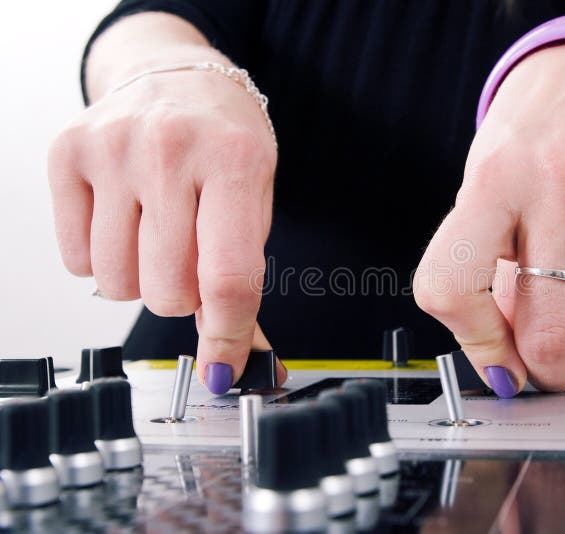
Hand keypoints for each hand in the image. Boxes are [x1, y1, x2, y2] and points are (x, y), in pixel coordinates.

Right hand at [48, 67, 279, 392]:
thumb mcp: (256, 201)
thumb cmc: (225, 144)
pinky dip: (101, 260)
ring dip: (141, 280)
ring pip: (115, 283)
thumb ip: (245, 279)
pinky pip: (75, 259)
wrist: (179, 77)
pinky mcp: (67, 153)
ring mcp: (112, 149)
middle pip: (166, 289)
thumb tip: (233, 359)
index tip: (223, 366)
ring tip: (157, 238)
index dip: (226, 336)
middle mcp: (170, 150)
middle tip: (191, 263)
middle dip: (184, 297)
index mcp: (235, 161)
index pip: (227, 277)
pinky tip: (124, 224)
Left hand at [414, 42, 564, 393]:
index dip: (475, 345)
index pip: (453, 287)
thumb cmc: (530, 139)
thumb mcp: (486, 191)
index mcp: (489, 182)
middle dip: (549, 364)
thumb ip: (490, 270)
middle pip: (549, 323)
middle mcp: (555, 176)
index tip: (499, 368)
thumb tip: (512, 355)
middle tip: (551, 364)